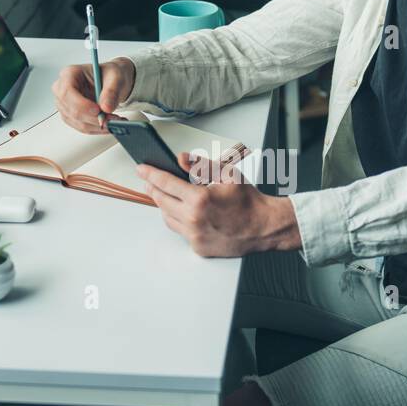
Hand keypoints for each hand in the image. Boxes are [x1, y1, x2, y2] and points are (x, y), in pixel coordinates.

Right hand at [52, 57, 135, 133]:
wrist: (112, 83)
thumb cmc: (109, 75)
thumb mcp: (116, 77)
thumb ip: (111, 91)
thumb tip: (106, 107)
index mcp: (70, 74)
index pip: (67, 92)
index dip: (81, 104)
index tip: (98, 110)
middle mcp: (63, 89)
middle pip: (71, 110)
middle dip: (93, 118)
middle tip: (112, 118)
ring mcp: (65, 105)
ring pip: (78, 122)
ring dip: (98, 125)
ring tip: (115, 121)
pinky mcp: (71, 117)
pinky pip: (83, 128)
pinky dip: (98, 128)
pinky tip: (109, 124)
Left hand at [137, 151, 301, 257]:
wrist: (264, 226)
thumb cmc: (248, 200)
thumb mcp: (227, 174)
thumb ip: (201, 165)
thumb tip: (181, 159)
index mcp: (200, 199)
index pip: (165, 183)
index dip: (151, 174)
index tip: (142, 169)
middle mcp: (194, 219)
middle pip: (161, 201)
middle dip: (153, 189)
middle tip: (149, 181)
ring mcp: (195, 235)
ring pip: (167, 217)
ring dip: (164, 205)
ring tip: (165, 195)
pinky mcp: (198, 247)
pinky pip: (180, 231)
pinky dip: (178, 219)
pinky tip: (182, 211)